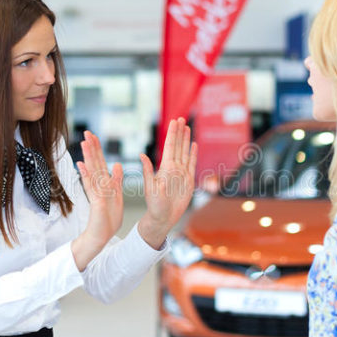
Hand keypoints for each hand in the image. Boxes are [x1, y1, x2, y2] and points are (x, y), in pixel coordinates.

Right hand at [72, 131, 123, 268]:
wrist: (101, 235)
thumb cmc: (108, 218)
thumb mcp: (117, 195)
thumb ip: (116, 180)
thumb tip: (116, 165)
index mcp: (105, 183)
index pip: (101, 163)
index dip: (98, 149)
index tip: (94, 136)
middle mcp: (99, 186)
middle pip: (95, 163)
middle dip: (92, 148)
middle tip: (87, 132)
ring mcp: (96, 193)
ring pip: (92, 171)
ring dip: (89, 157)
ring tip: (85, 143)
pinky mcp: (96, 202)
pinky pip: (91, 187)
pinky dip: (86, 175)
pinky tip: (81, 165)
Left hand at [138, 117, 197, 248]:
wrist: (162, 218)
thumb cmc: (154, 205)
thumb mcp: (149, 187)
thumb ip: (147, 171)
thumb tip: (142, 156)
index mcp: (164, 168)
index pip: (170, 146)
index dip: (172, 133)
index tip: (174, 121)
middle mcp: (173, 168)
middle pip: (178, 146)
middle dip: (179, 132)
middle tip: (181, 118)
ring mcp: (181, 174)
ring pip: (185, 152)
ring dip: (186, 140)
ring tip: (187, 127)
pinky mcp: (188, 181)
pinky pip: (191, 164)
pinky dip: (193, 154)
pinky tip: (193, 145)